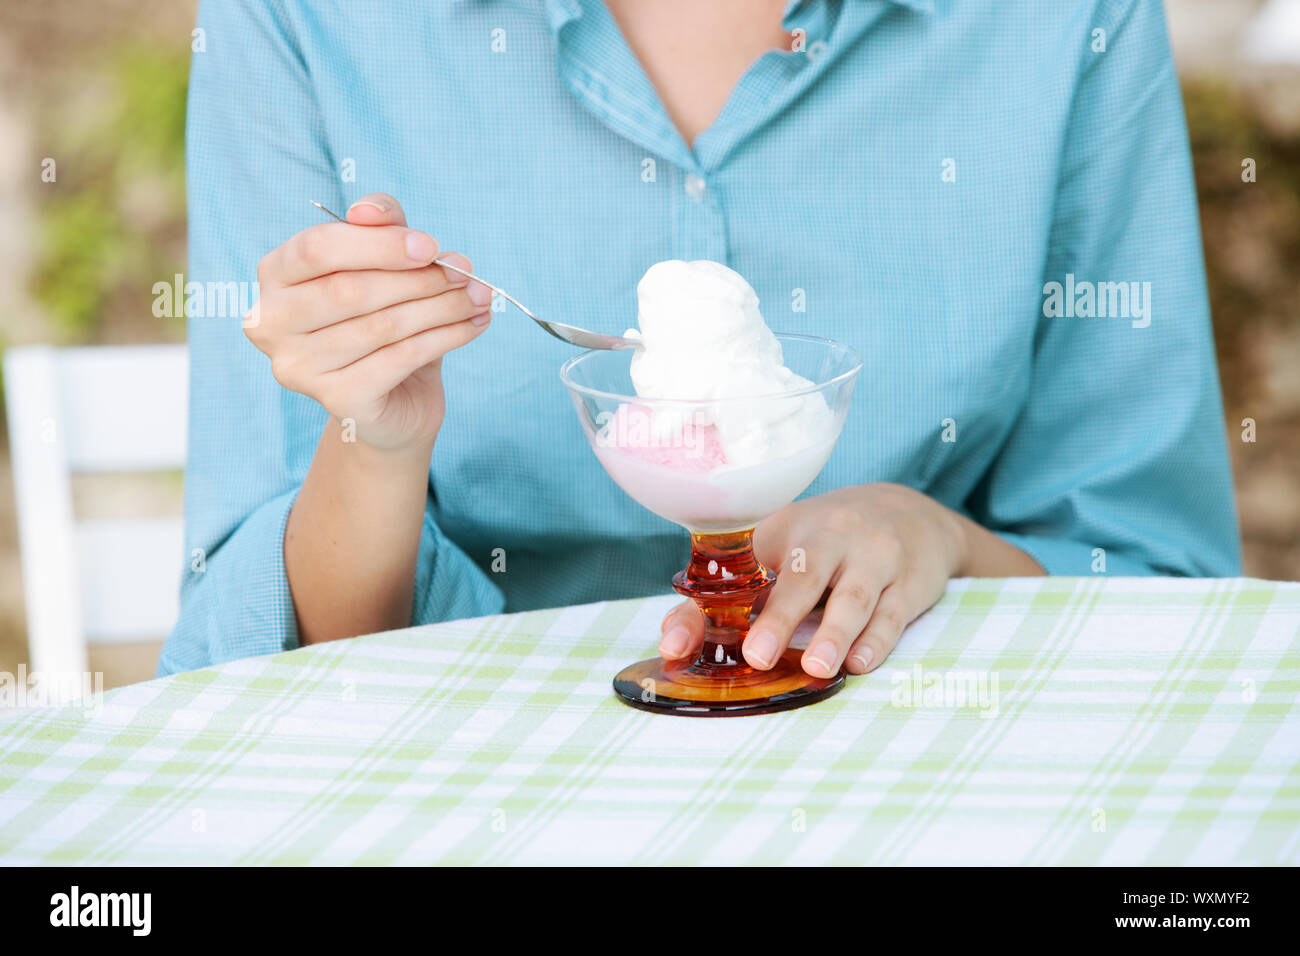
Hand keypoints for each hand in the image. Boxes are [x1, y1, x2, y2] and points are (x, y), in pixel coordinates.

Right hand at [245, 193, 492, 451]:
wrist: (395, 399)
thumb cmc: (382, 315)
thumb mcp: (384, 261)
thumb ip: (380, 225)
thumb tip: (369, 211)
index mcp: (275, 275)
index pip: (317, 248)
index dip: (379, 244)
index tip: (431, 246)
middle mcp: (273, 323)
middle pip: (352, 290)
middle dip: (420, 279)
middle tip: (466, 273)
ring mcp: (299, 367)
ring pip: (383, 326)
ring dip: (442, 307)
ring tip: (478, 297)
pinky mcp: (339, 400)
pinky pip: (401, 358)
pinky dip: (446, 337)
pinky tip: (473, 325)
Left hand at [658, 483, 971, 676]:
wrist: (909, 513)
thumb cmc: (824, 541)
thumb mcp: (777, 551)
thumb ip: (729, 598)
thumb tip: (674, 640)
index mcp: (780, 532)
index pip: (735, 571)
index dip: (703, 610)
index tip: (676, 644)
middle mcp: (827, 536)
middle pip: (802, 576)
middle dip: (780, 617)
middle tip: (758, 656)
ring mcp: (873, 556)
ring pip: (854, 596)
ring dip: (835, 632)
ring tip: (819, 668)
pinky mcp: (909, 580)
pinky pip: (893, 612)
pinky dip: (877, 639)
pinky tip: (860, 662)